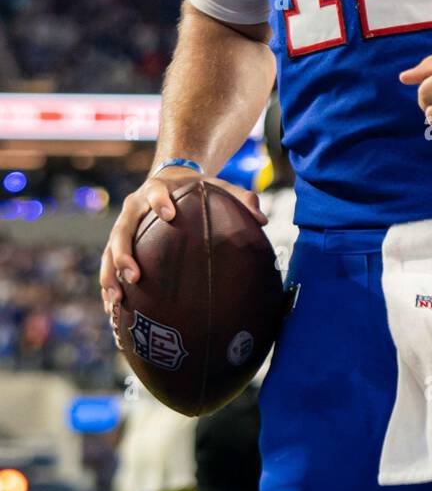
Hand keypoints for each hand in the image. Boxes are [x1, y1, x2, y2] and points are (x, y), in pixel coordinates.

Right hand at [100, 167, 266, 318]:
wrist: (169, 180)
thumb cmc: (196, 188)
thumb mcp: (217, 186)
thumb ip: (241, 198)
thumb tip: (262, 220)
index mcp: (157, 189)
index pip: (155, 193)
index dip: (160, 201)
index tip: (168, 214)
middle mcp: (134, 207)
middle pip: (122, 228)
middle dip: (124, 252)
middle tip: (134, 275)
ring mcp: (123, 225)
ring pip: (109, 251)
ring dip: (110, 275)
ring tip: (116, 301)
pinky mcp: (117, 242)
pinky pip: (109, 265)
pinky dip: (109, 286)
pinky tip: (113, 310)